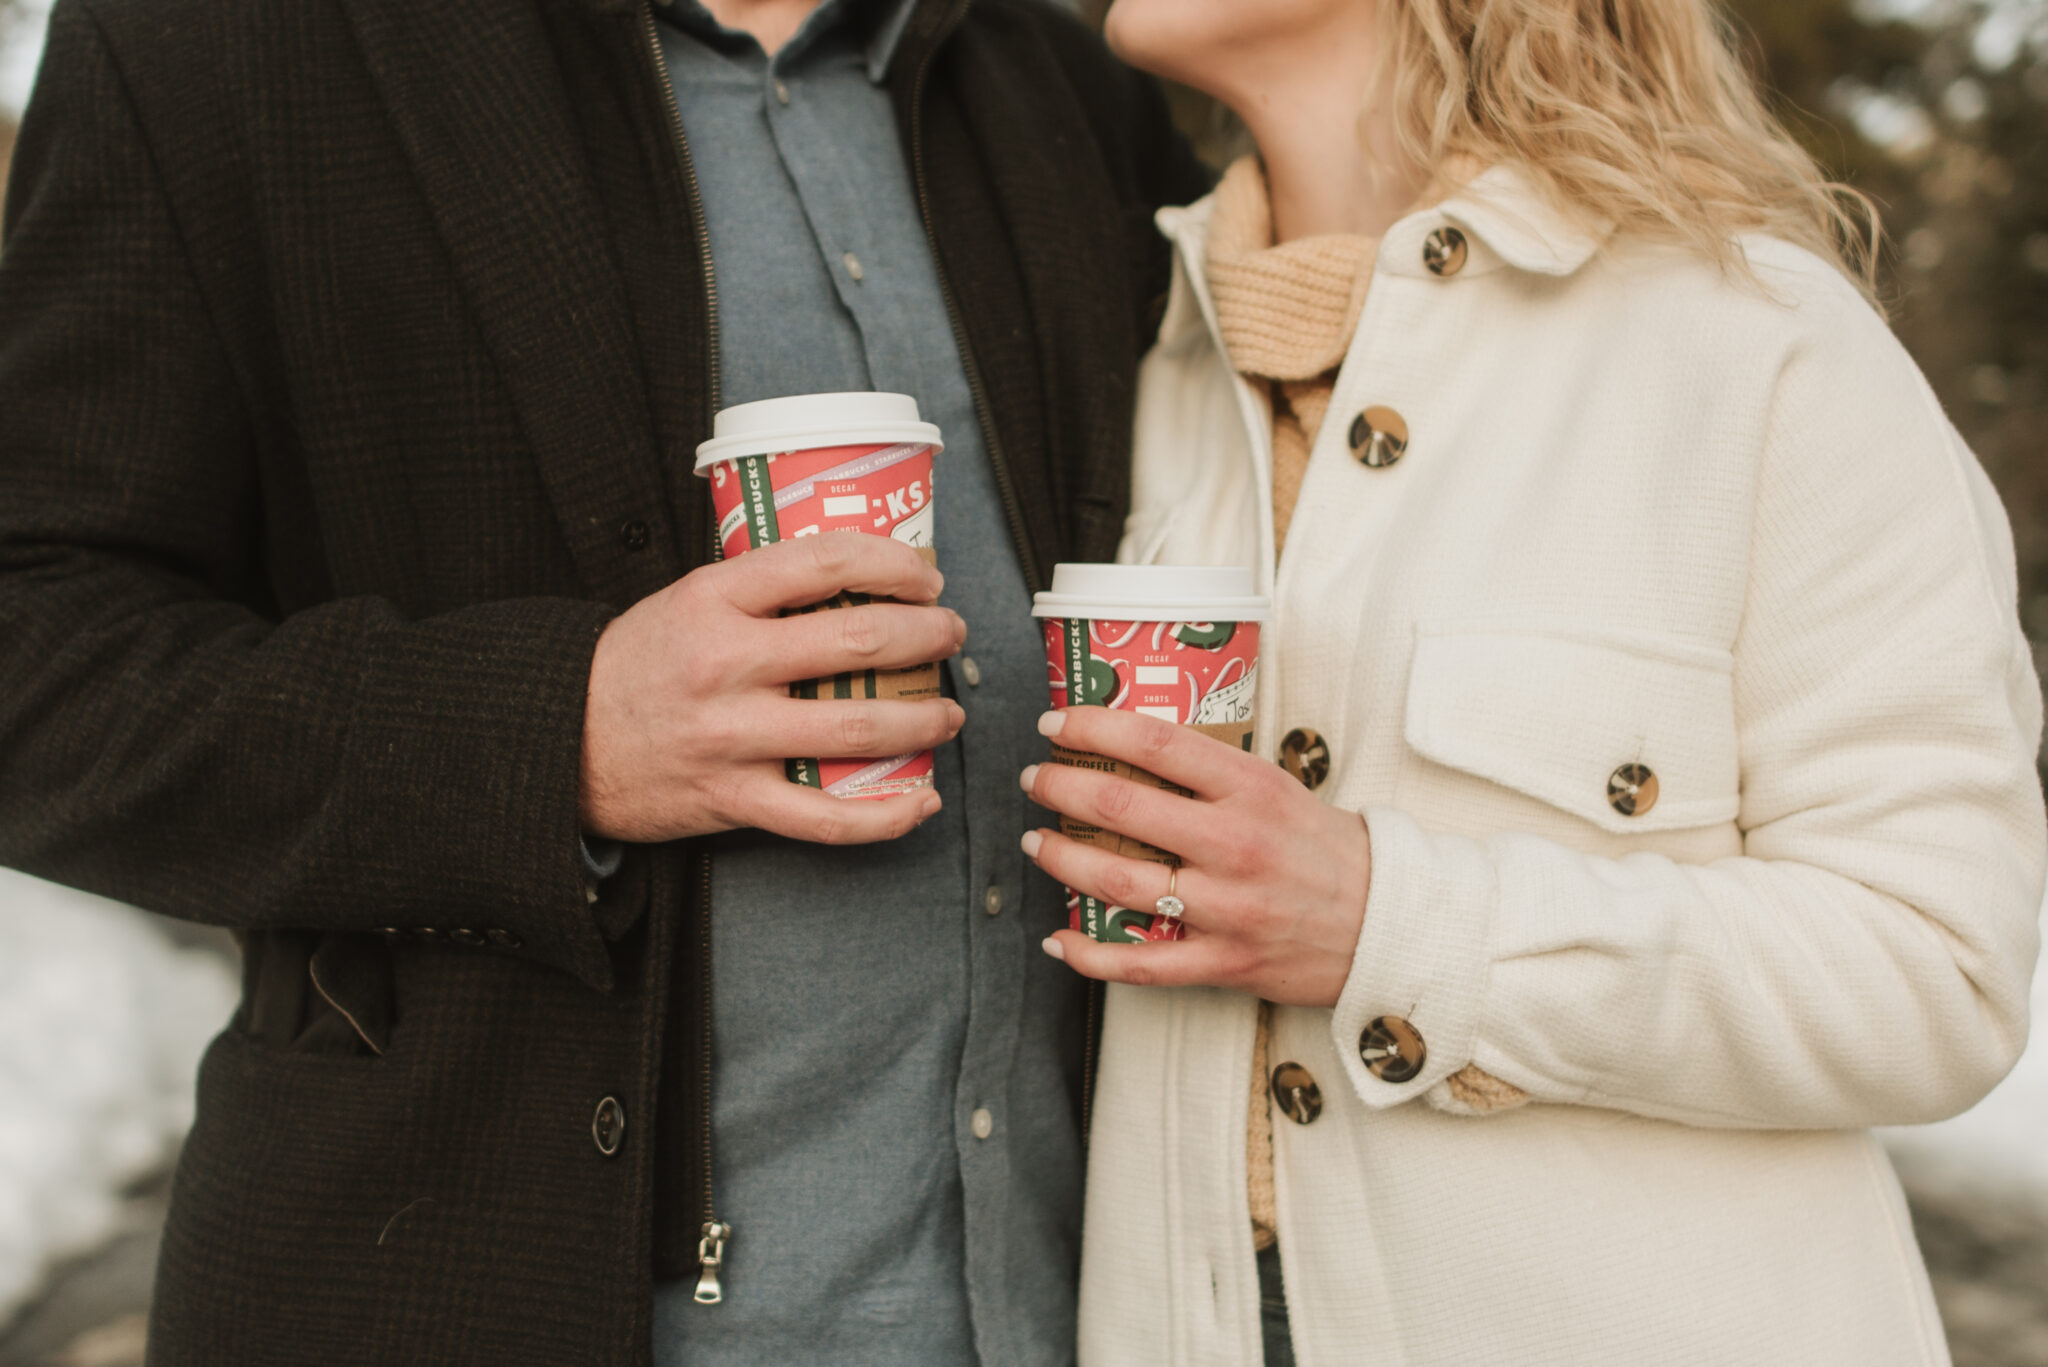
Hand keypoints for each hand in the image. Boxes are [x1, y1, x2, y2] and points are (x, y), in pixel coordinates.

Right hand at [581, 532, 965, 843]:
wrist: (557, 739)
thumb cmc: (635, 665)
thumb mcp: (686, 601)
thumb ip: (759, 591)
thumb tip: (856, 577)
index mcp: (714, 599)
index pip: (824, 562)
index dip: (892, 565)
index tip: (925, 577)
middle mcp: (725, 663)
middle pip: (858, 641)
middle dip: (927, 637)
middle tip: (951, 636)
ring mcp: (731, 736)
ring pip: (856, 727)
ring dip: (922, 719)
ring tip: (948, 713)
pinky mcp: (731, 798)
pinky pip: (824, 817)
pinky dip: (885, 815)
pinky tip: (920, 802)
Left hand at [1020, 707, 1370, 1006]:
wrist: (1385, 921)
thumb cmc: (1322, 848)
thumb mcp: (1276, 788)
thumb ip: (1211, 773)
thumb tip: (1130, 747)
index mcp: (1250, 789)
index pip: (1155, 743)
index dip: (1092, 727)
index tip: (1056, 724)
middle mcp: (1235, 844)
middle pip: (1122, 807)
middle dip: (1061, 788)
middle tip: (1034, 779)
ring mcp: (1228, 907)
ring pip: (1119, 883)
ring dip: (1063, 859)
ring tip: (1037, 843)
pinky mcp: (1225, 961)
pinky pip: (1142, 964)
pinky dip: (1090, 955)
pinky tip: (1058, 940)